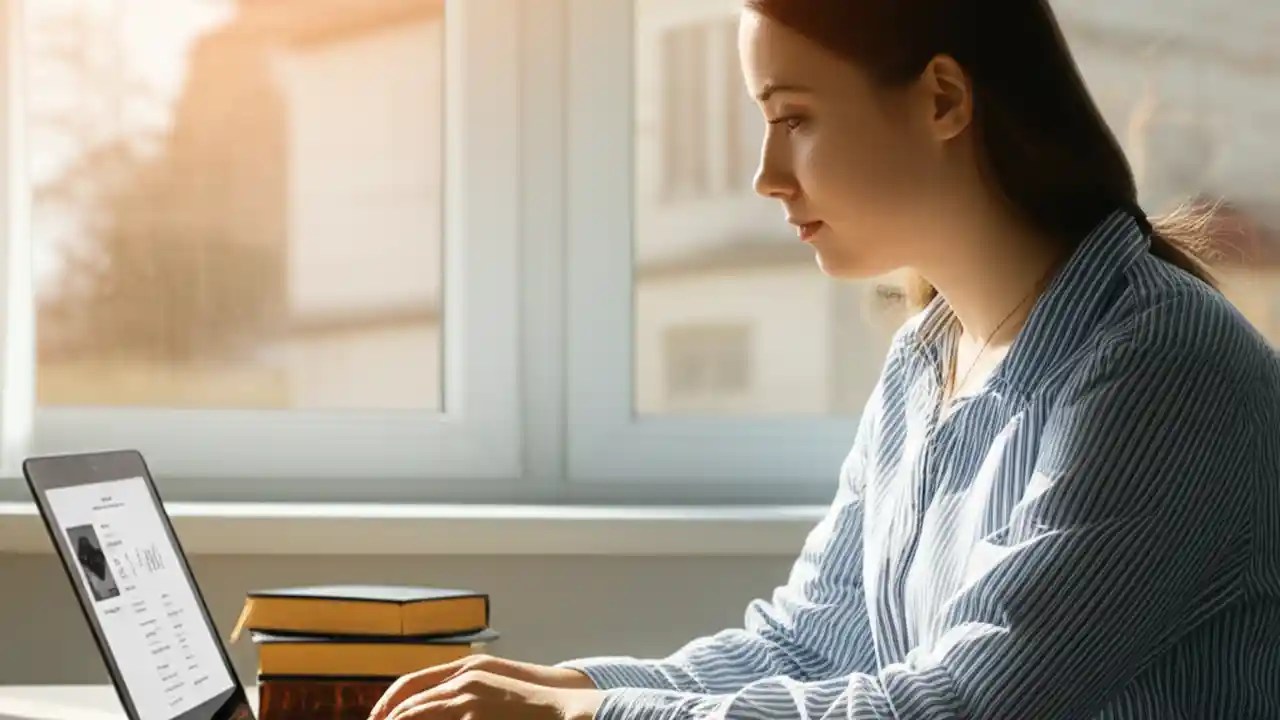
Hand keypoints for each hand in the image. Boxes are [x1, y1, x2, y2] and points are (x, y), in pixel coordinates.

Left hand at [367, 668, 604, 719]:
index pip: (412, 683)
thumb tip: (440, 707)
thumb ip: (465, 694)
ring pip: (417, 714)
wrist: (560, 705)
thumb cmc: (528, 703)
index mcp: (465, 669)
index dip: (389, 703)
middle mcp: (463, 679)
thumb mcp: (491, 689)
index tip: (377, 719)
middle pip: (410, 702)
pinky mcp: (475, 716)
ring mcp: (469, 698)